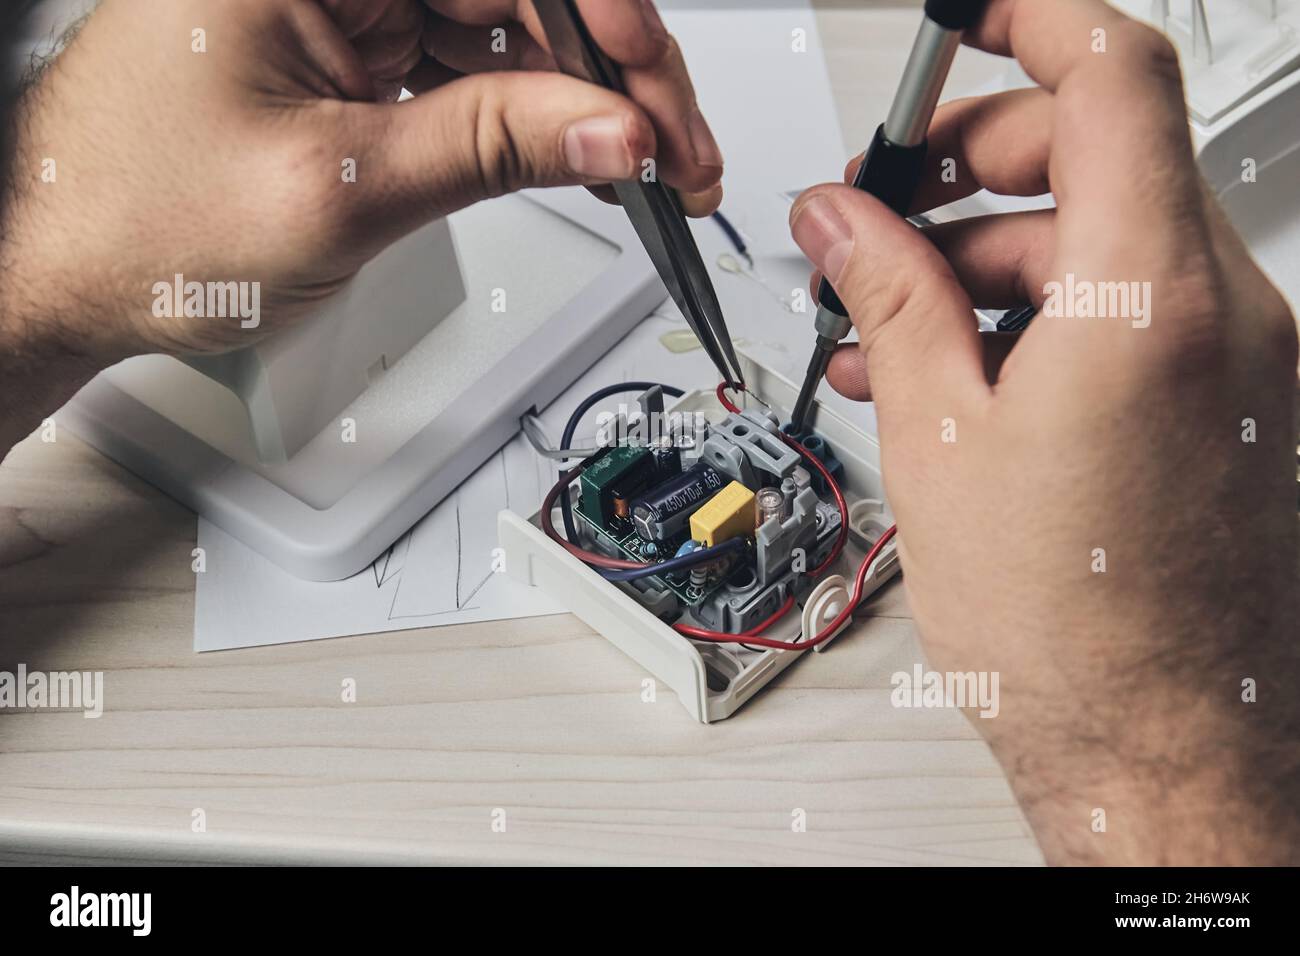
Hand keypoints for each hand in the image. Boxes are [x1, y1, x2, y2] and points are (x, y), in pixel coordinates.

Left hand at [0, 0, 721, 362]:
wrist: (62, 271)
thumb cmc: (138, 222)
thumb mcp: (339, 191)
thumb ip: (488, 148)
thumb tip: (610, 129)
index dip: (604, 21)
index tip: (654, 97)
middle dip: (615, 74)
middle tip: (676, 152)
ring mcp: (344, 5)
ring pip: (507, 30)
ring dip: (585, 102)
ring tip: (645, 171)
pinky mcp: (354, 52)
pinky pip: (468, 68)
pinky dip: (530, 117)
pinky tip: (579, 154)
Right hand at [790, 0, 1297, 863]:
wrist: (1161, 754)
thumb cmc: (1067, 635)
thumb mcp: (935, 438)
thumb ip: (886, 296)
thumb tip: (838, 219)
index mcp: (1149, 300)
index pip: (1112, 75)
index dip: (1031, 19)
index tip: (967, 19)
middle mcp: (1228, 314)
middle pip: (1098, 154)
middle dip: (972, 164)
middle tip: (879, 208)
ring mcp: (1242, 362)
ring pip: (1107, 241)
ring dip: (991, 255)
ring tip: (888, 318)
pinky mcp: (1233, 406)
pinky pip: (1135, 314)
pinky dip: (1044, 315)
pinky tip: (954, 367)